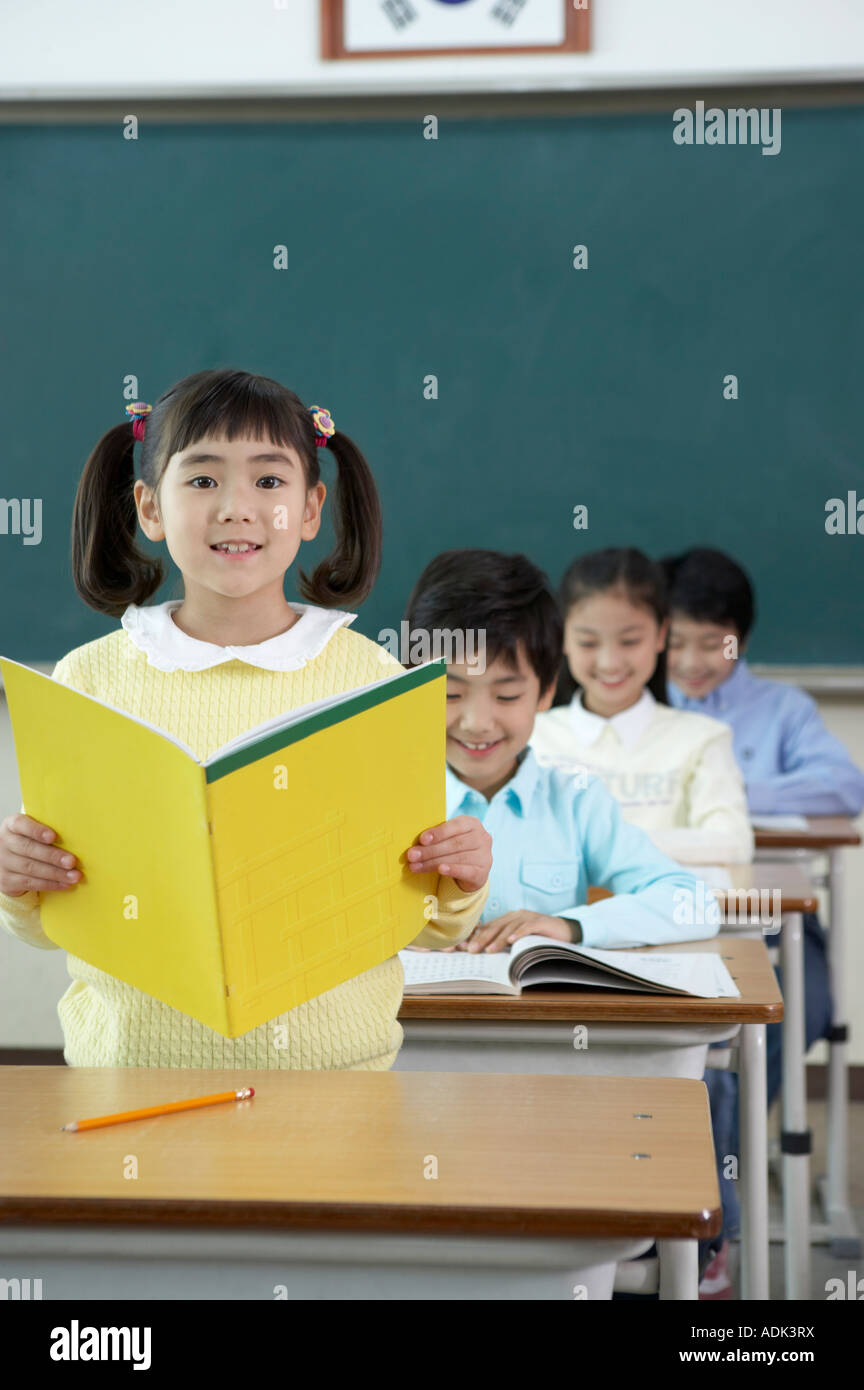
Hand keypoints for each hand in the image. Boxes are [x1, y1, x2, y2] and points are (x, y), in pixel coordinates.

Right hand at [0, 814, 81, 896]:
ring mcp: (3, 863)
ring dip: (56, 873)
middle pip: (28, 849)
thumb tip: (77, 834)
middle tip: (72, 861)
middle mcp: (4, 843)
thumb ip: (47, 831)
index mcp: (11, 826)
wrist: (7, 863)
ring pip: (31, 868)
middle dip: (52, 856)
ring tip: (74, 876)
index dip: (37, 830)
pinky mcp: (7, 881)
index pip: (20, 824)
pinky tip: (65, 884)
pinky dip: (50, 884)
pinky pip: (30, 883)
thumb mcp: (32, 832)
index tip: (53, 837)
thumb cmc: (29, 842)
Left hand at [405, 814, 491, 892]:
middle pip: (454, 844)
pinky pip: (466, 871)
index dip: (438, 833)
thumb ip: (437, 837)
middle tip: (412, 855)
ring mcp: (484, 856)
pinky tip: (440, 870)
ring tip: (416, 866)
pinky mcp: (482, 873)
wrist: (471, 872)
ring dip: (433, 862)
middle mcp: (482, 838)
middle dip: (430, 850)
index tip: (422, 839)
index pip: (455, 826)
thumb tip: (415, 843)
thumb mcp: (449, 838)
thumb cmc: (455, 850)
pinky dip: (452, 870)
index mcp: (472, 824)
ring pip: (457, 858)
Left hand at [454, 911, 574, 953]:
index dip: (475, 937)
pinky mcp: (540, 921)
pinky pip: (527, 927)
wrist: (563, 930)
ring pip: (509, 928)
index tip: (463, 948)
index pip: (488, 927)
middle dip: (482, 939)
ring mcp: (527, 917)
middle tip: (471, 950)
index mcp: (508, 919)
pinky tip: (512, 941)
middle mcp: (515, 916)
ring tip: (488, 950)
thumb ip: (503, 943)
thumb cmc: (538, 937)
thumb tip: (483, 954)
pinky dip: (519, 934)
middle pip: (495, 927)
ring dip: (498, 939)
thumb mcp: (518, 940)